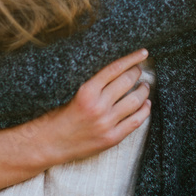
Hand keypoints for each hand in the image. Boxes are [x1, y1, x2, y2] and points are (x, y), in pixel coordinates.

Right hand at [16, 48, 151, 164]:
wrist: (49, 143)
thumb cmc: (57, 115)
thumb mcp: (71, 93)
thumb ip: (92, 83)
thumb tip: (115, 70)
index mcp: (86, 91)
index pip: (115, 69)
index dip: (131, 59)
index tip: (143, 53)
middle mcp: (98, 106)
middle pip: (126, 82)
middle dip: (136, 73)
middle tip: (139, 70)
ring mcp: (106, 123)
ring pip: (135, 101)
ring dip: (143, 91)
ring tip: (144, 86)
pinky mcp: (112, 138)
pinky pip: (136, 122)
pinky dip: (144, 111)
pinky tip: (146, 105)